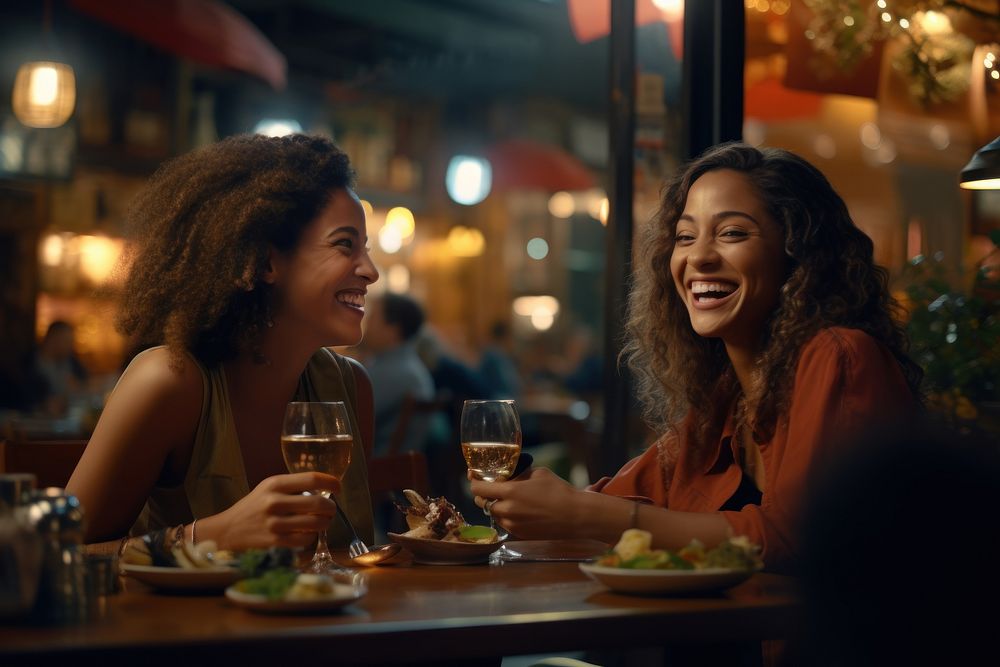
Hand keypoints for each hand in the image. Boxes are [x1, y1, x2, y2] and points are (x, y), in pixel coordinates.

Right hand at [209, 472, 340, 550]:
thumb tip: (324, 489)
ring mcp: (275, 524)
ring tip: (322, 521)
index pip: (312, 479)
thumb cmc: (253, 507)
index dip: (331, 482)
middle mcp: (274, 502)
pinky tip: (308, 533)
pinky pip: (306, 539)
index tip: (338, 487)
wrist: (227, 531)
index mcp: (274, 484)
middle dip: (331, 507)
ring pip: (316, 523)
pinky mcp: (275, 543)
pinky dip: (312, 536)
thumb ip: (292, 487)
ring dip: (324, 523)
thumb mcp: (268, 488)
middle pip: (318, 503)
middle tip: (331, 509)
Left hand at [469, 467, 583, 539]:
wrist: (575, 516)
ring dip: (495, 506)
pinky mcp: (519, 534)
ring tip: (508, 499)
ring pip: (493, 514)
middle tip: (493, 487)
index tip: (475, 477)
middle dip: (484, 495)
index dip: (474, 482)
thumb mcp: (537, 473)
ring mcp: (512, 525)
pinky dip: (506, 516)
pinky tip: (519, 510)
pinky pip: (504, 523)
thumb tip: (506, 475)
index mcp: (510, 492)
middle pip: (481, 503)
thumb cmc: (558, 490)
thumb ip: (517, 475)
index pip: (478, 489)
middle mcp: (507, 510)